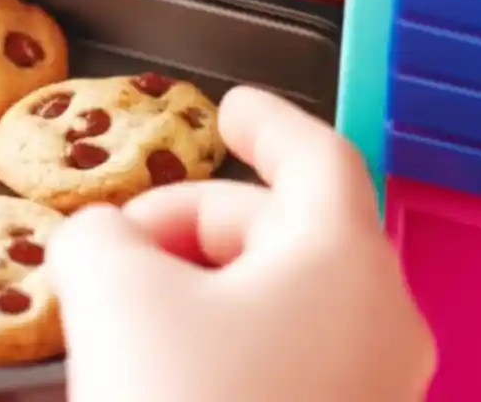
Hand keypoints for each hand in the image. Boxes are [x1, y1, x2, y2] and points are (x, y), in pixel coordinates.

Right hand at [46, 86, 435, 401]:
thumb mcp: (114, 293)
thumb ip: (100, 235)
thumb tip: (101, 239)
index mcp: (344, 262)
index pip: (317, 158)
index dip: (267, 121)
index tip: (229, 106)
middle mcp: (380, 322)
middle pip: (287, 233)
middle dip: (194, 224)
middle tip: (115, 248)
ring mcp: (373, 391)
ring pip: (284, 302)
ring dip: (203, 288)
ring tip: (126, 314)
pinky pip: (290, 359)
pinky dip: (226, 341)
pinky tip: (162, 370)